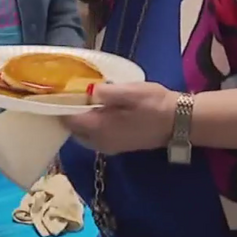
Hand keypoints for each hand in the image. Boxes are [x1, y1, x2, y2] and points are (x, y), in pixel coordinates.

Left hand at [60, 82, 176, 154]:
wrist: (179, 121)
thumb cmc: (155, 104)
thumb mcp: (130, 91)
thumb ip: (106, 92)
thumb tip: (87, 90)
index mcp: (99, 128)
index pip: (68, 120)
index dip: (60, 106)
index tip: (57, 92)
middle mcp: (100, 142)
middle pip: (73, 130)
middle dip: (68, 115)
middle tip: (70, 95)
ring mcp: (110, 146)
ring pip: (84, 136)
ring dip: (80, 122)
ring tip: (83, 102)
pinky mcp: (118, 146)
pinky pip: (95, 138)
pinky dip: (90, 126)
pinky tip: (98, 112)